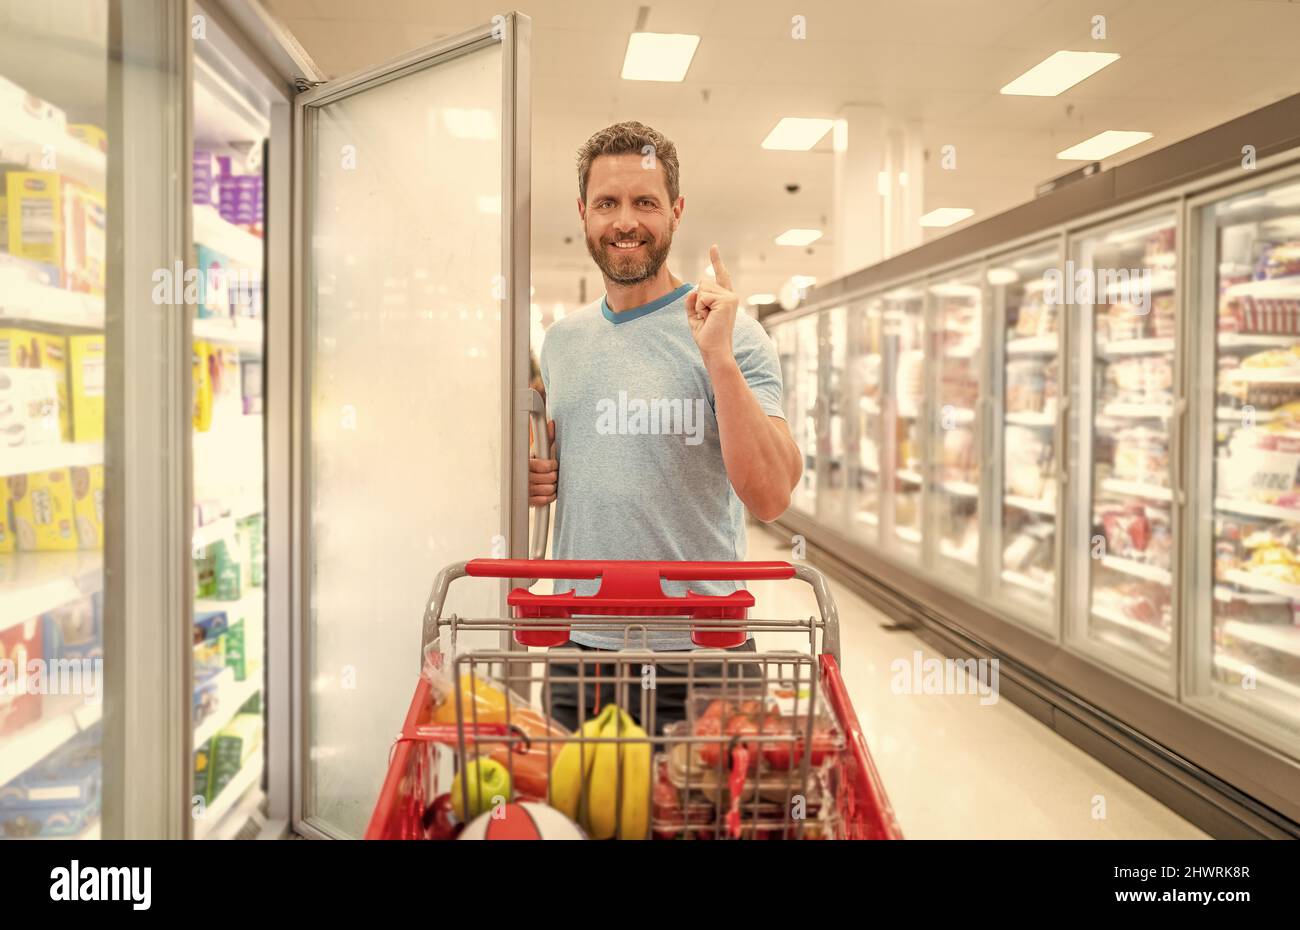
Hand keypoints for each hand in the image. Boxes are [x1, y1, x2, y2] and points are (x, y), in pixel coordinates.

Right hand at [528, 419, 556, 505]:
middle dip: (554, 475)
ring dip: (553, 485)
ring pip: (550, 489)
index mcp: (525, 463)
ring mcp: (526, 491)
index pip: (545, 466)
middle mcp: (524, 477)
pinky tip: (547, 490)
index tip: (553, 464)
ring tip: (550, 481)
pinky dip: (550, 496)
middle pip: (550, 478)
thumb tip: (551, 424)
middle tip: (552, 473)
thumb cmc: (529, 464)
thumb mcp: (535, 450)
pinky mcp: (528, 502)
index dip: (553, 465)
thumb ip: (546, 438)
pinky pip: (546, 500)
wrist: (515, 481)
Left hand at [685, 244, 738, 366]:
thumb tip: (694, 289)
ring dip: (699, 305)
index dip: (716, 261)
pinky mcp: (726, 301)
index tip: (713, 247)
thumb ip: (692, 300)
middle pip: (702, 283)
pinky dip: (700, 308)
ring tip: (708, 319)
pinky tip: (709, 318)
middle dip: (697, 301)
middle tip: (706, 318)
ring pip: (701, 289)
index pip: (720, 275)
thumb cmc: (706, 336)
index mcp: (725, 298)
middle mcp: (730, 295)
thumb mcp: (694, 315)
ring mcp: (730, 297)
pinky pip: (702, 296)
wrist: (714, 350)